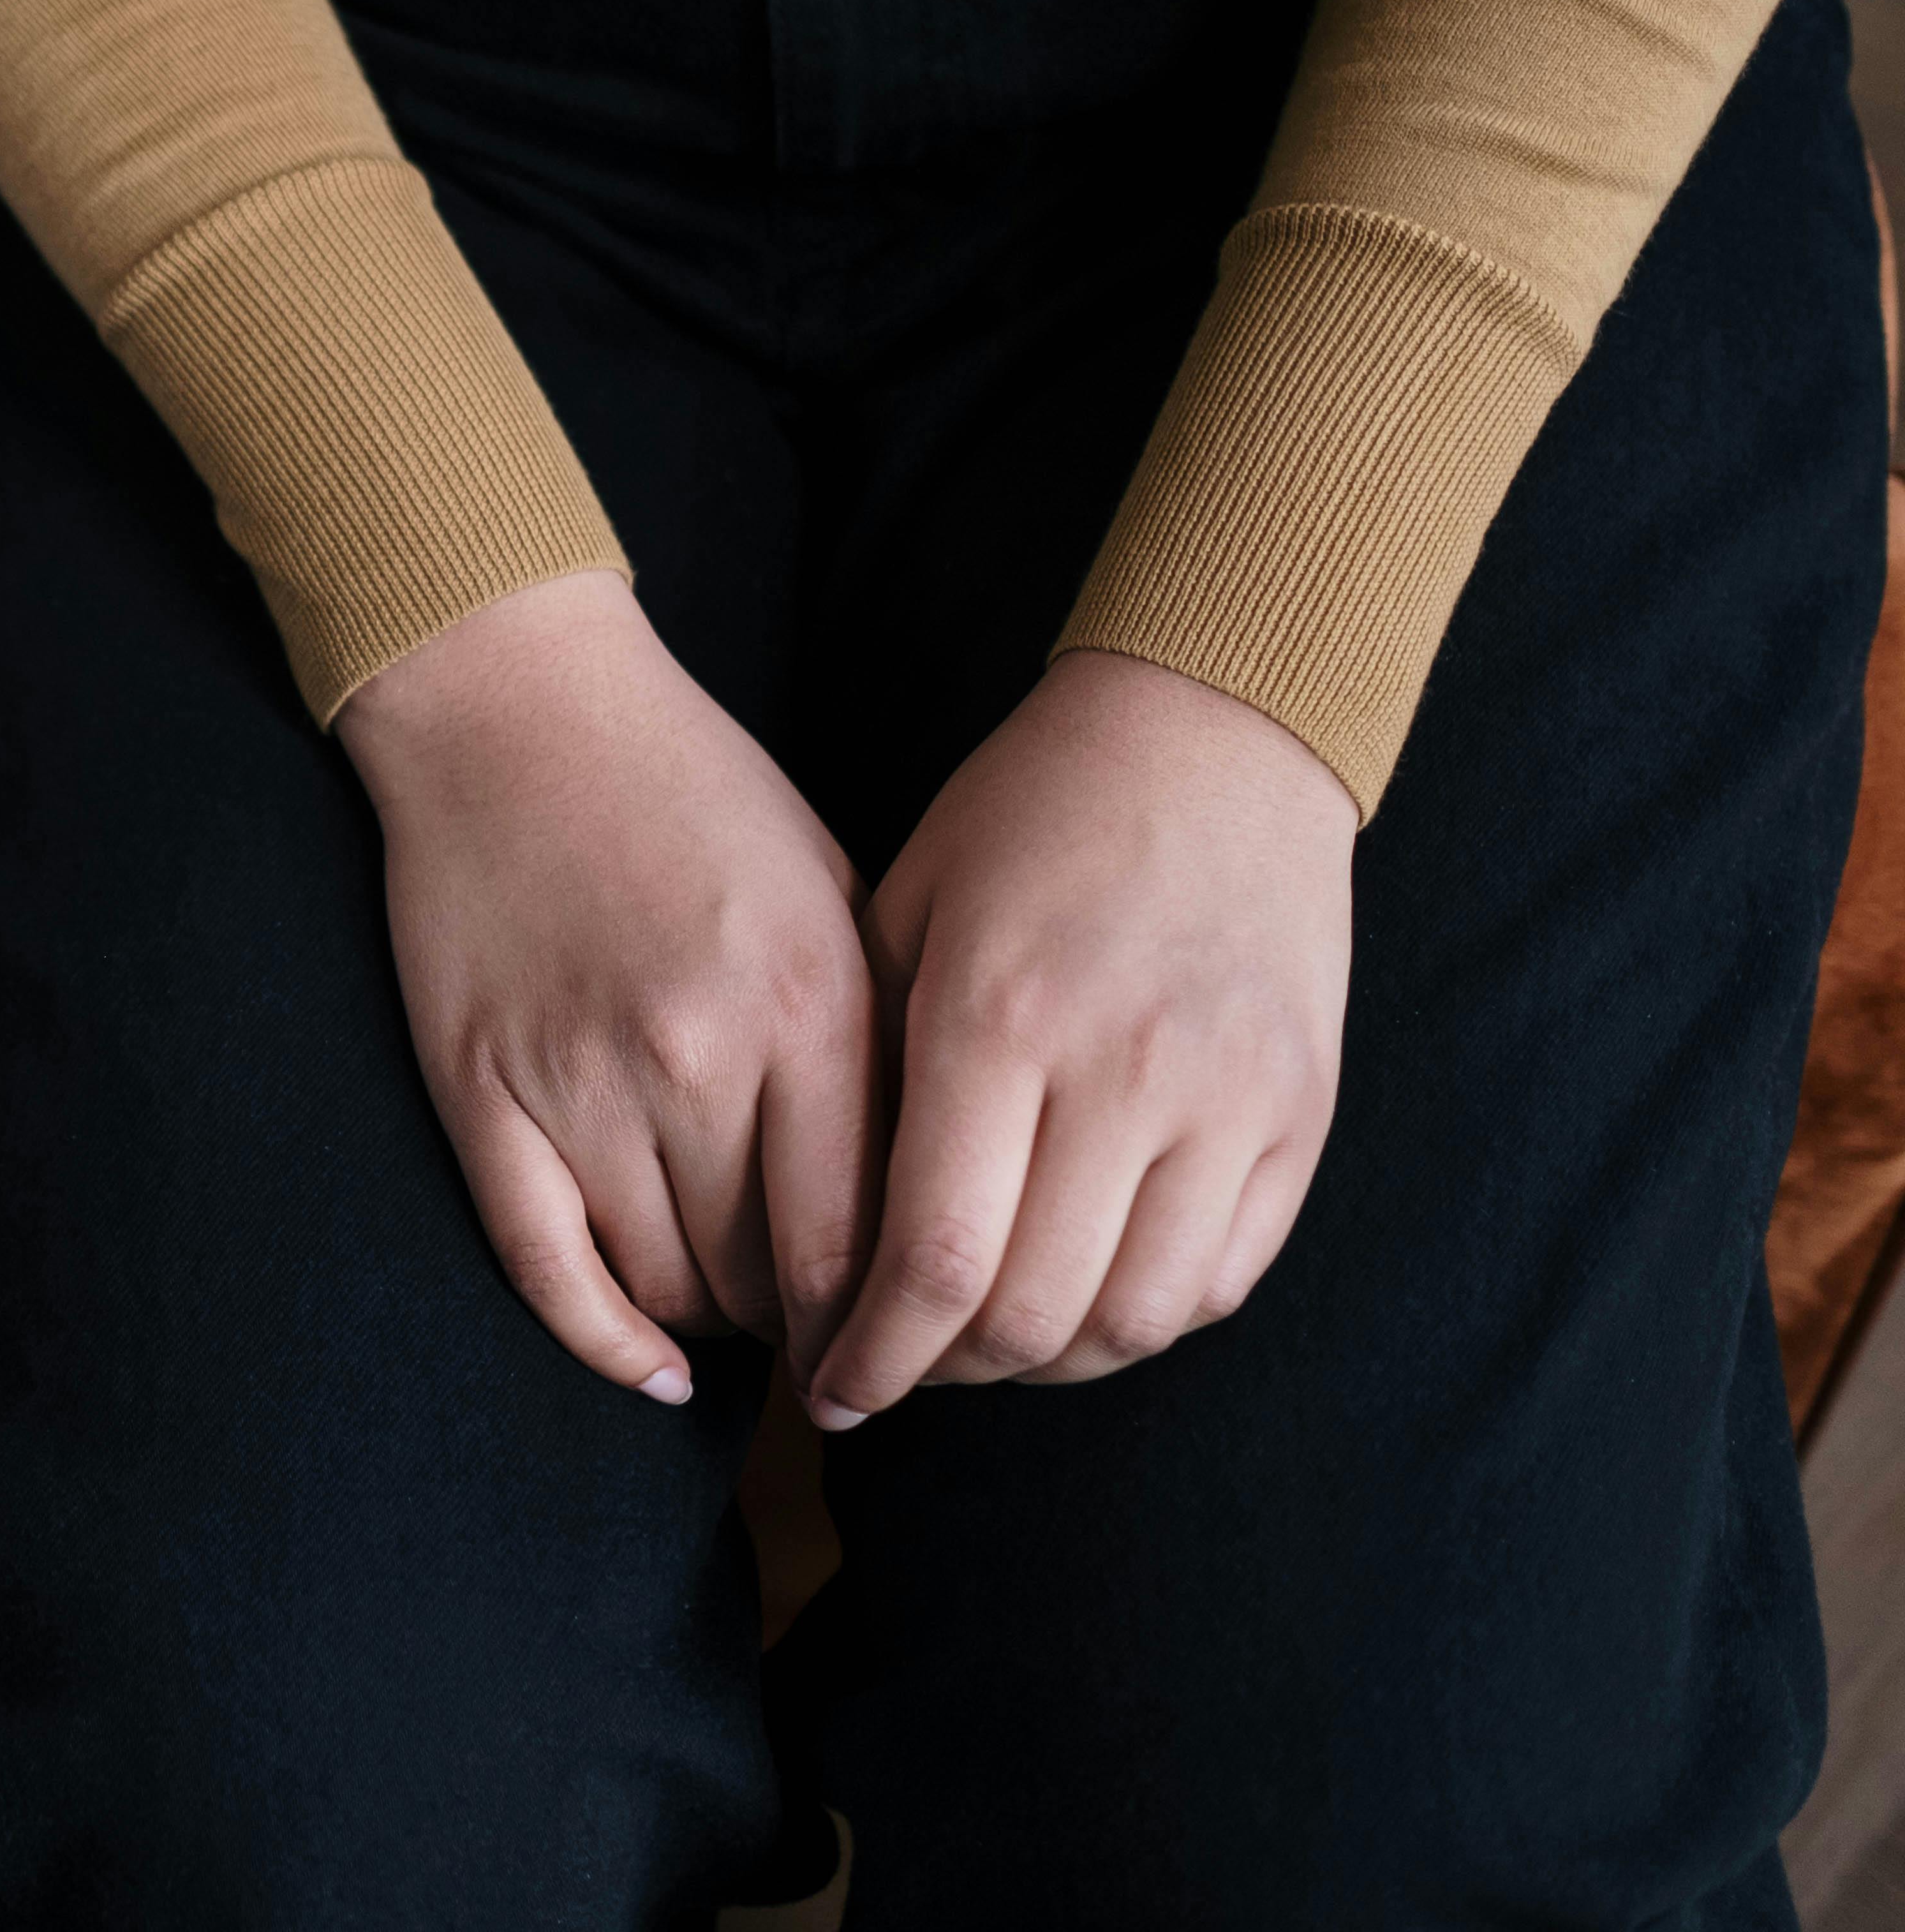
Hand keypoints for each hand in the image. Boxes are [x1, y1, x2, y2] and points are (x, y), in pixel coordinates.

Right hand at [340, 570, 878, 1403]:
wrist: (516, 707)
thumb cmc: (695, 796)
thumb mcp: (833, 896)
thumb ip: (878, 1045)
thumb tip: (927, 1205)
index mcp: (809, 1004)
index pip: (866, 1240)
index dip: (890, 1324)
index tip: (905, 1348)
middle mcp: (697, 1055)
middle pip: (769, 1279)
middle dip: (807, 1327)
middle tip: (826, 1330)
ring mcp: (577, 1079)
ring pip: (666, 1285)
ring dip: (713, 1321)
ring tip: (739, 1305)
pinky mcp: (479, 1088)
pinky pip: (544, 1265)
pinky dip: (604, 1341)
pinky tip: (653, 1371)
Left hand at [804, 649, 1351, 1425]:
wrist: (1212, 735)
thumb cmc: (1024, 819)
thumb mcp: (904, 914)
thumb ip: (869, 1075)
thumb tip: (820, 1239)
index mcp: (998, 1019)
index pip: (933, 1261)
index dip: (872, 1356)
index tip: (828, 1388)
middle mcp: (1124, 1071)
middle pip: (1031, 1314)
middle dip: (943, 1373)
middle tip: (894, 1370)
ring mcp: (1230, 1099)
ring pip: (1134, 1321)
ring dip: (1046, 1363)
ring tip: (984, 1344)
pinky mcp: (1302, 1115)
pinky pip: (1220, 1281)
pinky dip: (1142, 1318)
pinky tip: (1080, 1296)